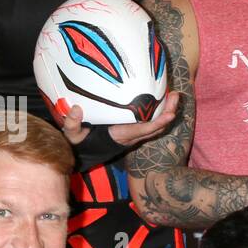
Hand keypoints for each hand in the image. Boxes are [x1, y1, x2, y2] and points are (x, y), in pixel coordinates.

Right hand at [60, 92, 180, 147]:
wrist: (83, 152)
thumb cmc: (79, 143)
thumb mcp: (72, 135)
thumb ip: (71, 124)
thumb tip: (75, 108)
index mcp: (120, 135)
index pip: (143, 130)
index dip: (158, 122)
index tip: (170, 114)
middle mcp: (131, 136)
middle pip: (156, 127)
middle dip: (169, 113)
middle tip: (176, 95)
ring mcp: (134, 134)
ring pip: (156, 126)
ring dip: (167, 112)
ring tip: (173, 95)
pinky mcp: (133, 130)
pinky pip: (151, 123)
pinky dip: (160, 113)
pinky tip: (162, 100)